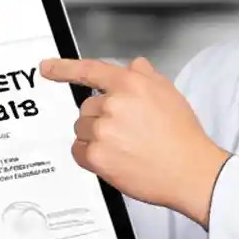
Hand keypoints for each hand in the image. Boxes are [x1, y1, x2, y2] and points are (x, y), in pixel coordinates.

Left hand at [41, 56, 231, 227]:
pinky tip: (114, 158)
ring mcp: (103, 130)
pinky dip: (91, 156)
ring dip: (96, 137)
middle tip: (126, 132)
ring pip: (82, 129)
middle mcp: (114, 104)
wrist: (190, 172)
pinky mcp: (97, 156)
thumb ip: (148, 76)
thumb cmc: (183, 138)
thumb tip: (134, 67)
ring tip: (124, 147)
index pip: (90, 70)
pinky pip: (79, 151)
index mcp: (131, 85)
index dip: (64, 68)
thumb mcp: (170, 95)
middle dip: (101, 117)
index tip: (48, 68)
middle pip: (86, 107)